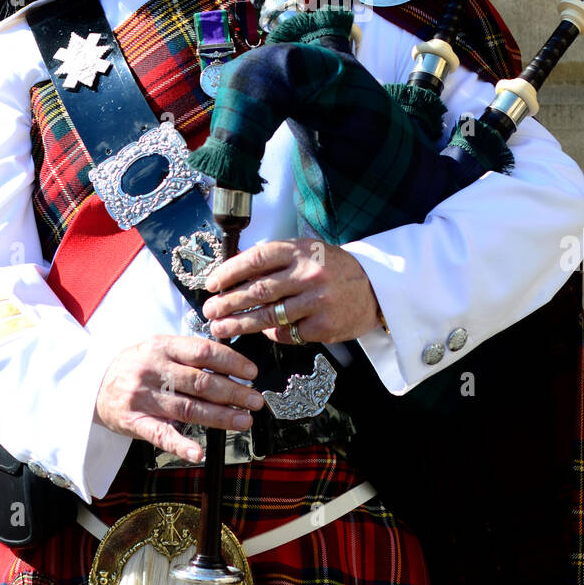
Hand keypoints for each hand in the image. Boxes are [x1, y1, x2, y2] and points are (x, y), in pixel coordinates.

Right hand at [93, 335, 264, 462]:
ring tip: (244, 420)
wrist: (91, 383)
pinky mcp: (133, 421)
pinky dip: (181, 445)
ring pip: (188, 408)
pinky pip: (160, 435)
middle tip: (255, 400)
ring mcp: (143, 397)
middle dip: (233, 392)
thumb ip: (188, 354)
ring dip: (220, 416)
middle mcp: (153, 370)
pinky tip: (198, 453)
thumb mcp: (158, 347)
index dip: (231, 362)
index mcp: (162, 346)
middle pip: (201, 382)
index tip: (251, 372)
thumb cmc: (134, 364)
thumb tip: (229, 366)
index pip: (204, 352)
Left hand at [202, 239, 382, 345]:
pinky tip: (260, 332)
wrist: (374, 288)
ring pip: (268, 316)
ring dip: (240, 324)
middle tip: (209, 311)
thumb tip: (233, 272)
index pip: (257, 259)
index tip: (211, 284)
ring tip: (221, 327)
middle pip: (258, 290)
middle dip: (228, 302)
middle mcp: (308, 274)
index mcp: (300, 251)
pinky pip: (287, 333)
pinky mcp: (323, 326)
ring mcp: (317, 301)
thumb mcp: (307, 252)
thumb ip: (276, 259)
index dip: (230, 272)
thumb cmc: (332, 268)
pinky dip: (270, 333)